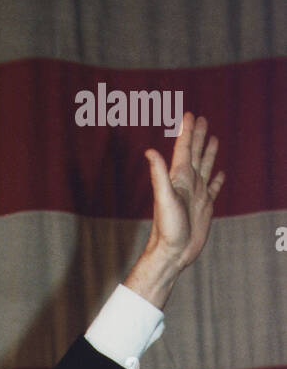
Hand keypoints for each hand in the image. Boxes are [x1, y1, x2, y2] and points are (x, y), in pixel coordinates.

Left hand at [124, 113, 224, 307]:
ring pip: (205, 167)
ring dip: (208, 152)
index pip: (184, 149)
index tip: (189, 114)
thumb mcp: (163, 198)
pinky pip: (213, 188)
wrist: (173, 254)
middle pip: (195, 153)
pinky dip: (217, 179)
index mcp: (179, 178)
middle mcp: (188, 184)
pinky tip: (220, 174)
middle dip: (198, 136)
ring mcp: (197, 195)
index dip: (187, 131)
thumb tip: (149, 151)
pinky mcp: (205, 207)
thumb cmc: (167, 229)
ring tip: (213, 138)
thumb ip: (158, 174)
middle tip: (202, 118)